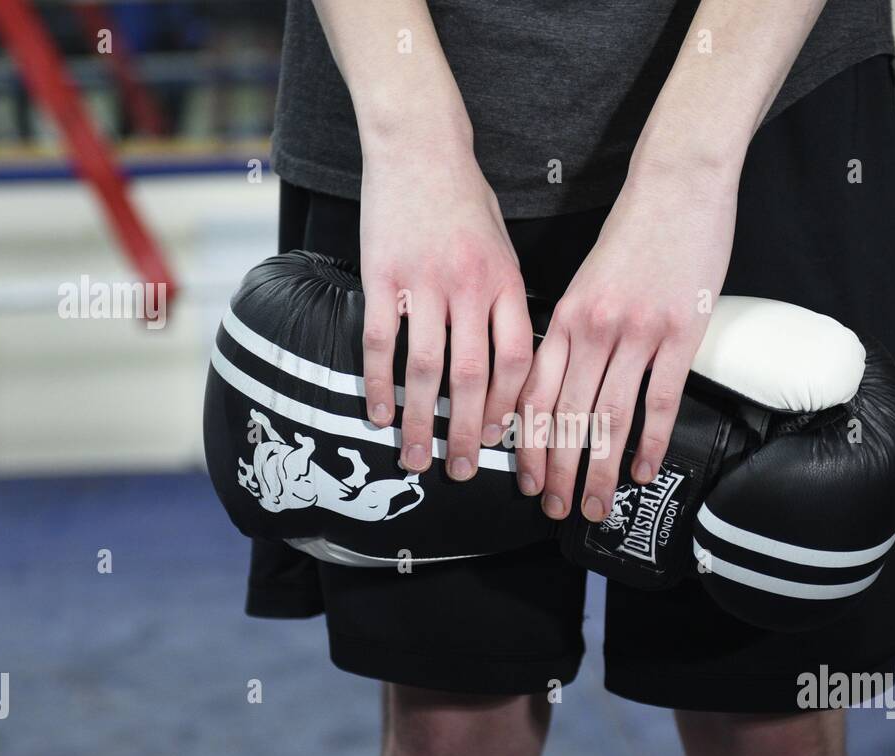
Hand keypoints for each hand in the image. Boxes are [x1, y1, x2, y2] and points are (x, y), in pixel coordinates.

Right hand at [359, 142, 531, 480]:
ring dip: (420, 421)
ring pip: (425, 369)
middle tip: (458, 471)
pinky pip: (380, 342)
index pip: (517, 361)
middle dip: (466, 433)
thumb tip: (508, 367)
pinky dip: (378, 383)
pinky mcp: (382, 276)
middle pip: (473, 377)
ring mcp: (424, 282)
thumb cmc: (465, 202)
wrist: (419, 145)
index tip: (500, 440)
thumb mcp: (504, 250)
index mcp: (506, 283)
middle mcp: (469, 287)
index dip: (510, 408)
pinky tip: (377, 413)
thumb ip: (505, 304)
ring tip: (414, 459)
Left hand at [515, 160, 738, 520]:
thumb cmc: (634, 231)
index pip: (537, 396)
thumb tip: (565, 382)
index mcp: (565, 317)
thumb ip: (574, 330)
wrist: (678, 183)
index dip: (529, 446)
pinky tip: (645, 471)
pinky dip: (651, 442)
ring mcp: (638, 333)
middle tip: (556, 510)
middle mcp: (593, 330)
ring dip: (601, 470)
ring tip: (597, 507)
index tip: (526, 481)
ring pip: (610, 418)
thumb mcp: (588, 280)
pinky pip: (661, 400)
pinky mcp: (681, 333)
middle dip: (559, 472)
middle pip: (569, 417)